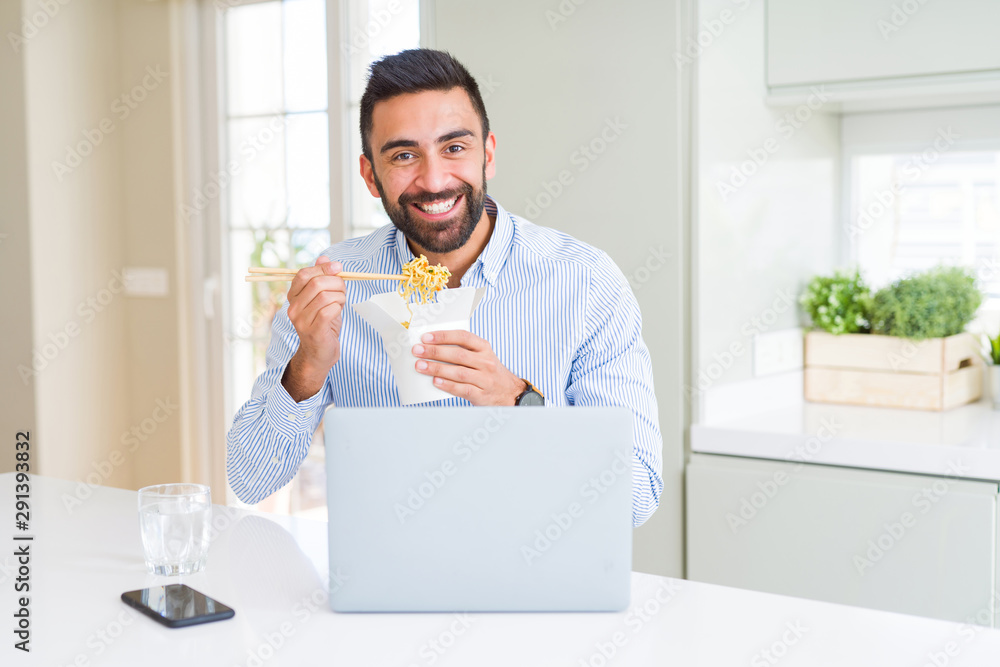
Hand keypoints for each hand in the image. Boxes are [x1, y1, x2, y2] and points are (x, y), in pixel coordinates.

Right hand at [282, 256, 345, 401]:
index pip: (303, 274)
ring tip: (341, 303)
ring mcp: (301, 320)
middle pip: (316, 283)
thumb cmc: (323, 324)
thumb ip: (322, 278)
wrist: (320, 354)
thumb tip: (324, 257)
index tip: (338, 267)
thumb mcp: (322, 298)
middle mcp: (293, 308)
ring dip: (340, 296)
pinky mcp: (313, 331)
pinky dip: (339, 308)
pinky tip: (338, 312)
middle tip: (343, 289)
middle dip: (336, 282)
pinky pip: (329, 310)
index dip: (322, 268)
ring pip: (325, 296)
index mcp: (293, 297)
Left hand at [412, 330, 524, 405]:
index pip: (463, 337)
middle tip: (417, 351)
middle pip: (458, 354)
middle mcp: (486, 362)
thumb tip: (432, 348)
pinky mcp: (482, 395)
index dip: (443, 336)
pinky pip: (463, 389)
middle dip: (435, 352)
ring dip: (437, 368)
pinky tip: (435, 382)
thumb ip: (462, 351)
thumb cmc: (488, 372)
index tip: (426, 337)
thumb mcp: (482, 357)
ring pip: (458, 372)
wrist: (510, 393)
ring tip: (420, 366)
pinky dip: (448, 385)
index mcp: (484, 348)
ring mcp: (485, 379)